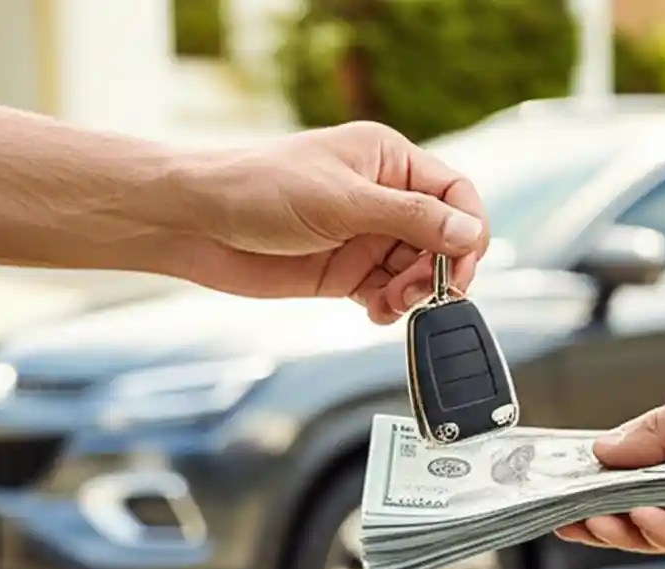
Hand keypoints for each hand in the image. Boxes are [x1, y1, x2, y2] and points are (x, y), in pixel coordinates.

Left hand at [171, 121, 487, 322]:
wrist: (195, 224)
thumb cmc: (258, 189)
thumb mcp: (343, 201)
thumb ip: (411, 218)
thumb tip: (470, 234)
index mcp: (388, 161)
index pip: (454, 194)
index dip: (467, 230)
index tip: (464, 265)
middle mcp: (383, 197)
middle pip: (442, 239)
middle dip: (440, 269)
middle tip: (424, 292)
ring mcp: (365, 236)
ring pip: (418, 272)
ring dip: (415, 293)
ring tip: (392, 303)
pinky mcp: (346, 271)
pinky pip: (388, 294)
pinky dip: (391, 308)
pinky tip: (375, 312)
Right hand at [556, 365, 664, 560]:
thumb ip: (661, 427)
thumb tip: (605, 448)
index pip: (632, 455)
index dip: (597, 464)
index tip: (560, 468)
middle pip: (633, 496)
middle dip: (595, 501)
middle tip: (561, 503)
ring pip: (653, 526)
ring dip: (618, 524)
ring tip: (588, 516)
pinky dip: (662, 533)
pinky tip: (645, 517)